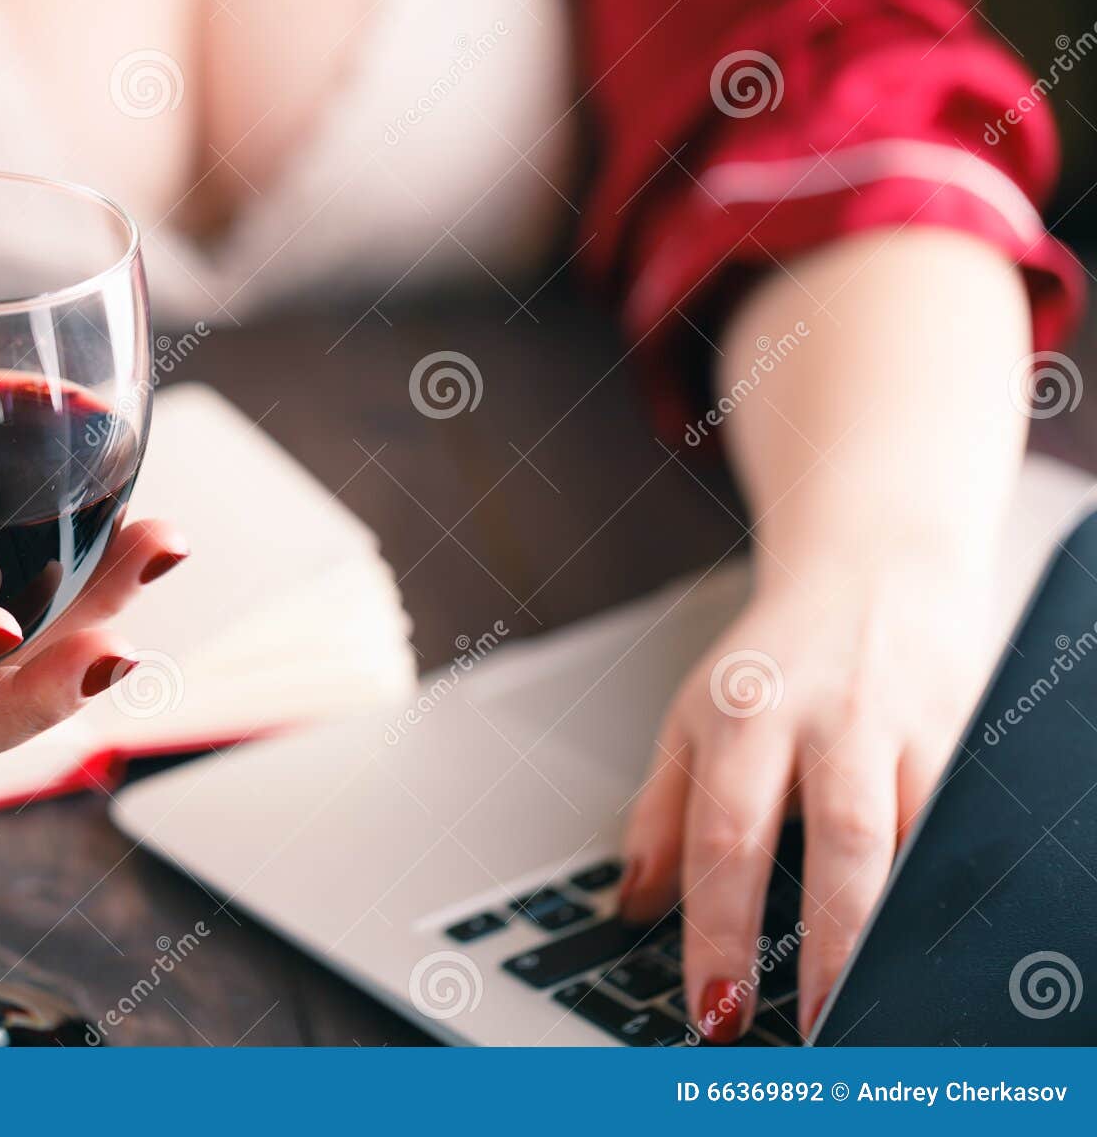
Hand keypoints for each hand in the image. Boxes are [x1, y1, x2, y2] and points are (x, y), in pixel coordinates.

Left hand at [617, 569, 995, 1041]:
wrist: (872, 567)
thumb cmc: (774, 660)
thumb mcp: (691, 718)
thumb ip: (658, 813)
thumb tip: (629, 903)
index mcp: (742, 715)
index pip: (725, 837)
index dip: (719, 930)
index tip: (715, 1007)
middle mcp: (827, 718)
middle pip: (836, 843)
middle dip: (827, 946)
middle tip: (811, 1028)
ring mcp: (907, 727)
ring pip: (914, 837)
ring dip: (893, 927)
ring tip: (873, 1003)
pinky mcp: (967, 735)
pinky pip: (957, 822)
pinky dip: (942, 883)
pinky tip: (925, 938)